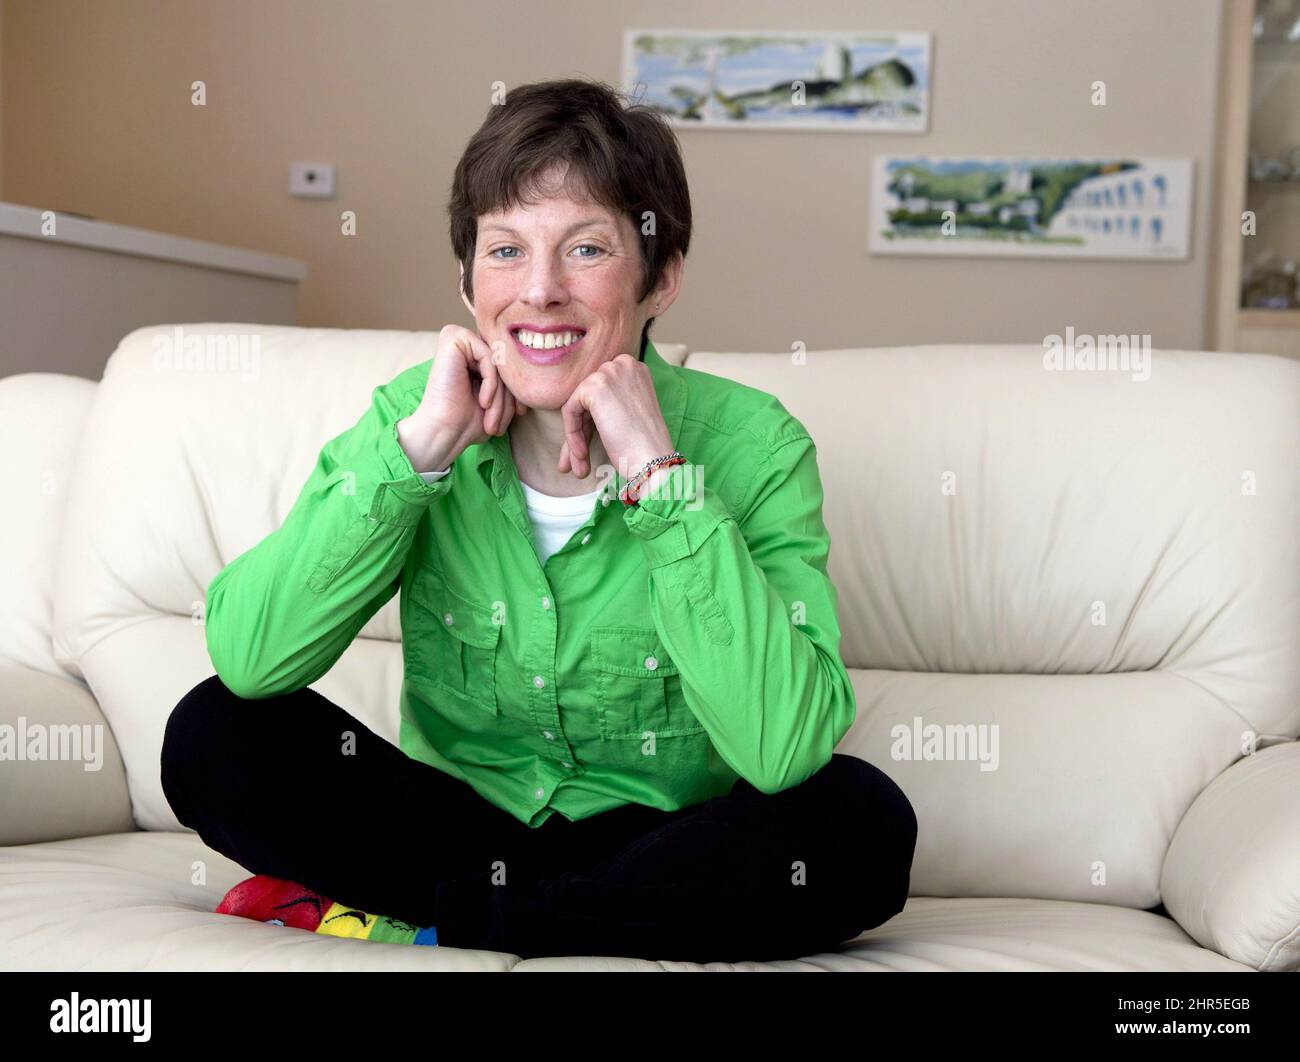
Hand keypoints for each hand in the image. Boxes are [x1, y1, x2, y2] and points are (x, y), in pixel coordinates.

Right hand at [397, 325, 527, 471]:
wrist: (443, 432)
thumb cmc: (468, 421)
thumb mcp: (500, 399)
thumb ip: (512, 380)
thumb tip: (536, 367)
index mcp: (474, 353)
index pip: (510, 365)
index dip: (518, 390)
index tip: (520, 413)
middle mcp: (465, 340)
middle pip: (506, 364)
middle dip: (509, 397)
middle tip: (499, 424)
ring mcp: (458, 336)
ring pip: (499, 362)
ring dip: (500, 396)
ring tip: (491, 420)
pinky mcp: (453, 337)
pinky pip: (490, 358)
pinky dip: (491, 384)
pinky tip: (482, 402)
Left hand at [558, 354, 672, 482]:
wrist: (653, 460)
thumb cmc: (645, 446)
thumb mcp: (627, 417)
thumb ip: (606, 407)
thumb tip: (578, 417)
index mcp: (635, 369)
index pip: (602, 394)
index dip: (591, 423)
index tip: (588, 449)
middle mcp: (623, 364)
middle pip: (588, 399)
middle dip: (581, 432)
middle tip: (578, 460)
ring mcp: (609, 372)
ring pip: (577, 405)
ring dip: (575, 438)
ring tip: (579, 468)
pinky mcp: (594, 386)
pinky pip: (570, 410)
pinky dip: (572, 435)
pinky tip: (582, 455)